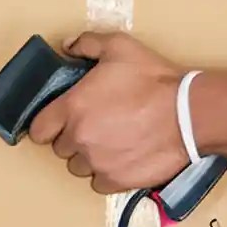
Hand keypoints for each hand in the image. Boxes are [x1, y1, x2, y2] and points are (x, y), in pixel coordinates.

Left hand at [29, 32, 189, 194]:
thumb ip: (87, 43)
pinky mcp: (117, 180)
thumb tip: (67, 46)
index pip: (38, 129)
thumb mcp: (119, 47)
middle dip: (73, 137)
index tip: (58, 121)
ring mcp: (98, 162)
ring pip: (79, 167)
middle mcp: (80, 138)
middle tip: (94, 124)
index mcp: (73, 107)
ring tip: (110, 141)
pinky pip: (99, 183)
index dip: (47, 124)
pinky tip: (122, 157)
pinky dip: (107, 173)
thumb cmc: (154, 80)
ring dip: (89, 157)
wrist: (188, 113)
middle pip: (61, 148)